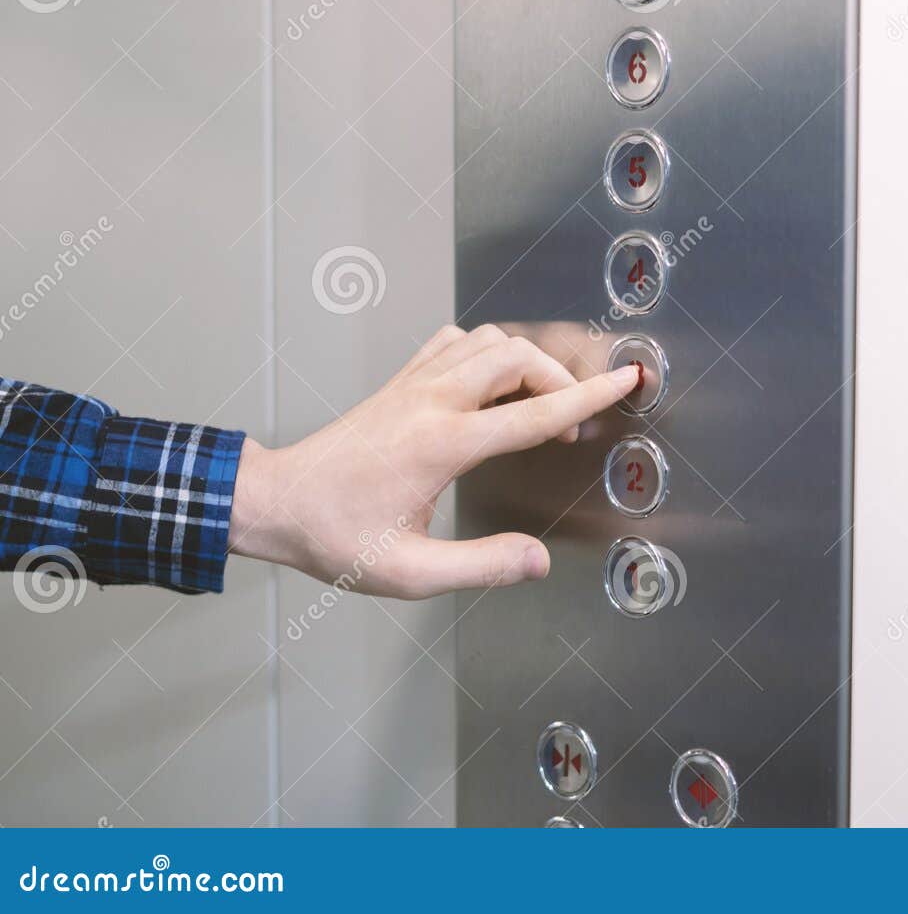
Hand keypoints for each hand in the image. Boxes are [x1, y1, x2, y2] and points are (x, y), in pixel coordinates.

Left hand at [227, 324, 640, 598]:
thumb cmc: (336, 539)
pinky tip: (489, 386)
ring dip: (525, 362)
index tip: (626, 380)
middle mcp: (430, 402)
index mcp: (442, 445)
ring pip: (487, 340)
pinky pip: (454, 343)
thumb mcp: (410, 573)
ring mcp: (412, 385)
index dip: (588, 398)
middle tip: (569, 420)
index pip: (534, 413)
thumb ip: (482, 566)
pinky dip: (485, 353)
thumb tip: (538, 560)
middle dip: (559, 379)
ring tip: (535, 404)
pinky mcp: (398, 382)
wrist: (275, 503)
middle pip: (517, 357)